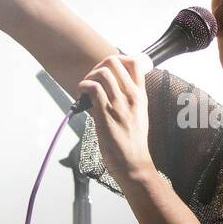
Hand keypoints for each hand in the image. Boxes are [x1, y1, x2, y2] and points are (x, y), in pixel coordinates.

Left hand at [77, 54, 154, 185]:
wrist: (133, 164)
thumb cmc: (133, 142)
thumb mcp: (139, 114)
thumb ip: (130, 98)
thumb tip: (111, 86)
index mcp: (141, 96)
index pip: (136, 63)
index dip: (119, 59)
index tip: (108, 69)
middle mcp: (132, 97)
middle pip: (115, 62)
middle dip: (98, 66)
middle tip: (93, 78)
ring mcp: (119, 105)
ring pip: (103, 73)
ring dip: (89, 76)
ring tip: (85, 88)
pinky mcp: (106, 115)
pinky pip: (93, 89)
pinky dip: (83, 86)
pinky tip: (81, 94)